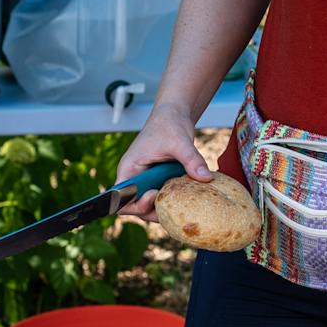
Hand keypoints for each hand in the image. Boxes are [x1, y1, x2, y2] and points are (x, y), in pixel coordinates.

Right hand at [114, 104, 211, 218]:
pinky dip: (174, 199)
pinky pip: (163, 196)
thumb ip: (191, 160)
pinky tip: (188, 194)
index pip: (120, 199)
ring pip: (151, 204)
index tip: (154, 194)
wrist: (174, 115)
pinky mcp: (159, 181)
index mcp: (129, 170)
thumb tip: (206, 178)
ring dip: (166, 205)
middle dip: (154, 210)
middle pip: (137, 207)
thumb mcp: (180, 142)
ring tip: (184, 200)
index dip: (135, 204)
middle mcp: (135, 179)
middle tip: (174, 205)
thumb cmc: (168, 124)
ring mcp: (147, 181)